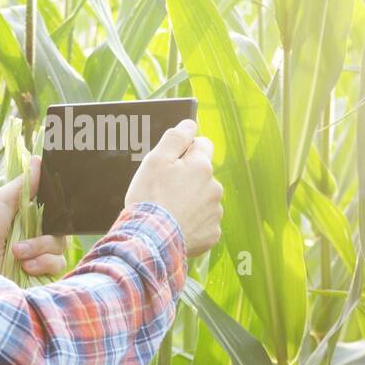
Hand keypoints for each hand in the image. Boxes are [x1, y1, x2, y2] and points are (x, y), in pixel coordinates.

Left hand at [0, 155, 68, 275]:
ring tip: (16, 253)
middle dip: (44, 236)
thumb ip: (24, 184)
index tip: (55, 207)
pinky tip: (24, 266)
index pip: (55, 211)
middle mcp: (36, 235)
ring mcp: (38, 256)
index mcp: (29, 216)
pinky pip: (57, 266)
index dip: (58, 210)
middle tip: (20, 240)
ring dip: (39, 249)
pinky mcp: (39, 274)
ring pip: (60, 248)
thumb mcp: (0, 200)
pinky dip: (42, 264)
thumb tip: (39, 159)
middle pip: (61, 230)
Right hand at [124, 118, 222, 256]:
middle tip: (164, 190)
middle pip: (202, 175)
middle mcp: (214, 188)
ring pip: (203, 199)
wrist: (150, 240)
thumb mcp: (155, 160)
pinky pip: (203, 223)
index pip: (203, 145)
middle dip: (187, 179)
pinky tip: (175, 226)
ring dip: (190, 201)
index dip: (186, 150)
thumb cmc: (149, 198)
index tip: (171, 163)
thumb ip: (176, 137)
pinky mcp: (212, 234)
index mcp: (202, 166)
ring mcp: (215, 213)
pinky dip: (192, 223)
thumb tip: (190, 124)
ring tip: (168, 211)